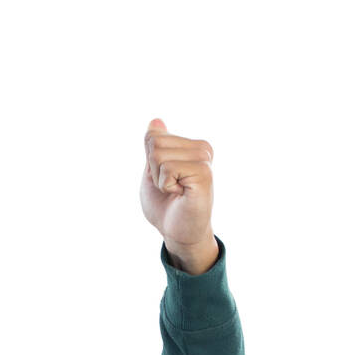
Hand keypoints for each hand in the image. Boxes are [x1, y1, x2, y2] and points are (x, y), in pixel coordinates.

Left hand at [139, 118, 215, 267]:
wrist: (178, 233)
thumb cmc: (166, 206)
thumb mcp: (153, 171)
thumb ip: (154, 147)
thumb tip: (155, 121)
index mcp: (191, 145)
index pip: (153, 136)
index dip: (149, 162)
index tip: (165, 179)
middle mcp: (202, 148)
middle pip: (154, 142)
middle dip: (153, 169)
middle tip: (170, 188)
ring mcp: (204, 158)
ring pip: (158, 155)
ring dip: (160, 179)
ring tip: (176, 192)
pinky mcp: (204, 171)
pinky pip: (167, 168)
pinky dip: (166, 185)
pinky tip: (181, 195)